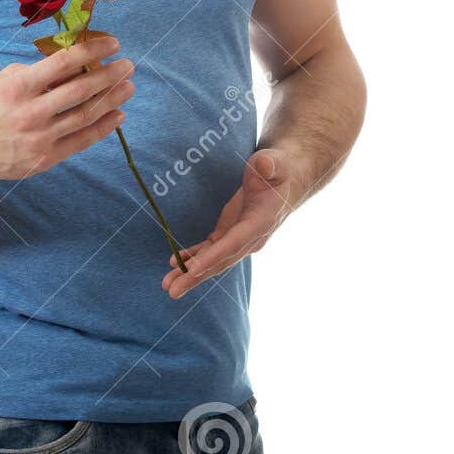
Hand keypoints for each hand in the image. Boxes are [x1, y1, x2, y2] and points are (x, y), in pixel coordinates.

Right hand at [0, 33, 135, 180]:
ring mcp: (40, 138)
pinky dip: (103, 127)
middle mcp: (31, 112)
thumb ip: (37, 71)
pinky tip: (118, 114)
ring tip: (129, 87)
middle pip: (81, 90)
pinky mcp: (45, 158)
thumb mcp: (4, 79)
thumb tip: (74, 62)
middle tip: (128, 65)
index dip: (92, 50)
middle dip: (109, 75)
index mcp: (19, 86)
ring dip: (112, 99)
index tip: (112, 43)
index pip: (64, 62)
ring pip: (85, 115)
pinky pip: (81, 141)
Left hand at [162, 148, 297, 298]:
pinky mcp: (230, 233)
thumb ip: (269, 165)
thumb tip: (263, 164)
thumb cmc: (279, 169)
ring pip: (213, 260)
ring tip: (167, 285)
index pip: (234, 243)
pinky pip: (210, 250)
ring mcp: (239, 238)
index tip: (193, 270)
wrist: (286, 179)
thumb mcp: (275, 163)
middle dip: (196, 275)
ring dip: (190, 273)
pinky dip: (193, 257)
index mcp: (260, 222)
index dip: (213, 257)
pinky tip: (176, 264)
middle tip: (171, 290)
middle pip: (220, 260)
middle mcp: (250, 238)